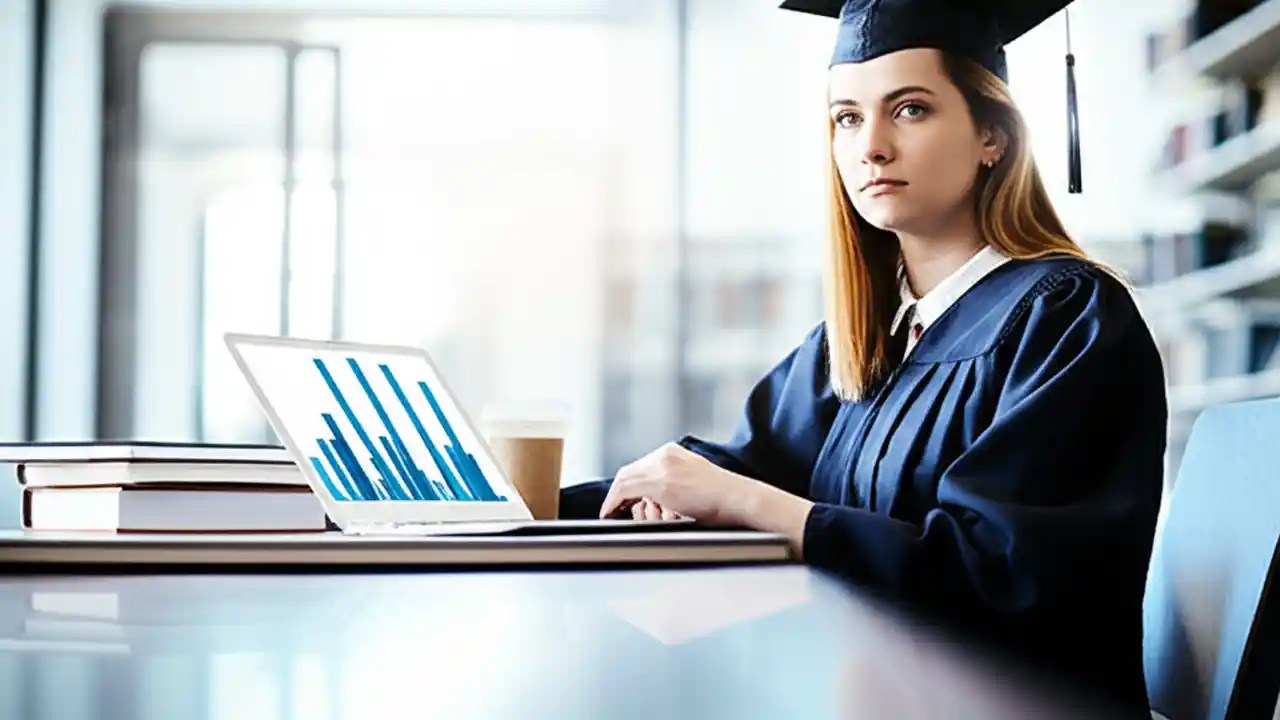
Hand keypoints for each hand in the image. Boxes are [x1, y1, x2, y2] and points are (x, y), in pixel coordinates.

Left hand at [600, 443, 760, 525]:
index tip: (620, 499)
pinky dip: (613, 502)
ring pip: (624, 480)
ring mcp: (662, 467)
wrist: (738, 498)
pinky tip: (610, 513)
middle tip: (610, 509)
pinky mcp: (661, 483)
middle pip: (628, 471)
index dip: (626, 484)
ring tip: (612, 512)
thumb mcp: (692, 480)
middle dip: (617, 492)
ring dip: (615, 499)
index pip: (640, 466)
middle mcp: (665, 455)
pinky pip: (625, 490)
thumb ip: (672, 483)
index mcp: (673, 453)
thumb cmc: (722, 497)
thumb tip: (652, 499)